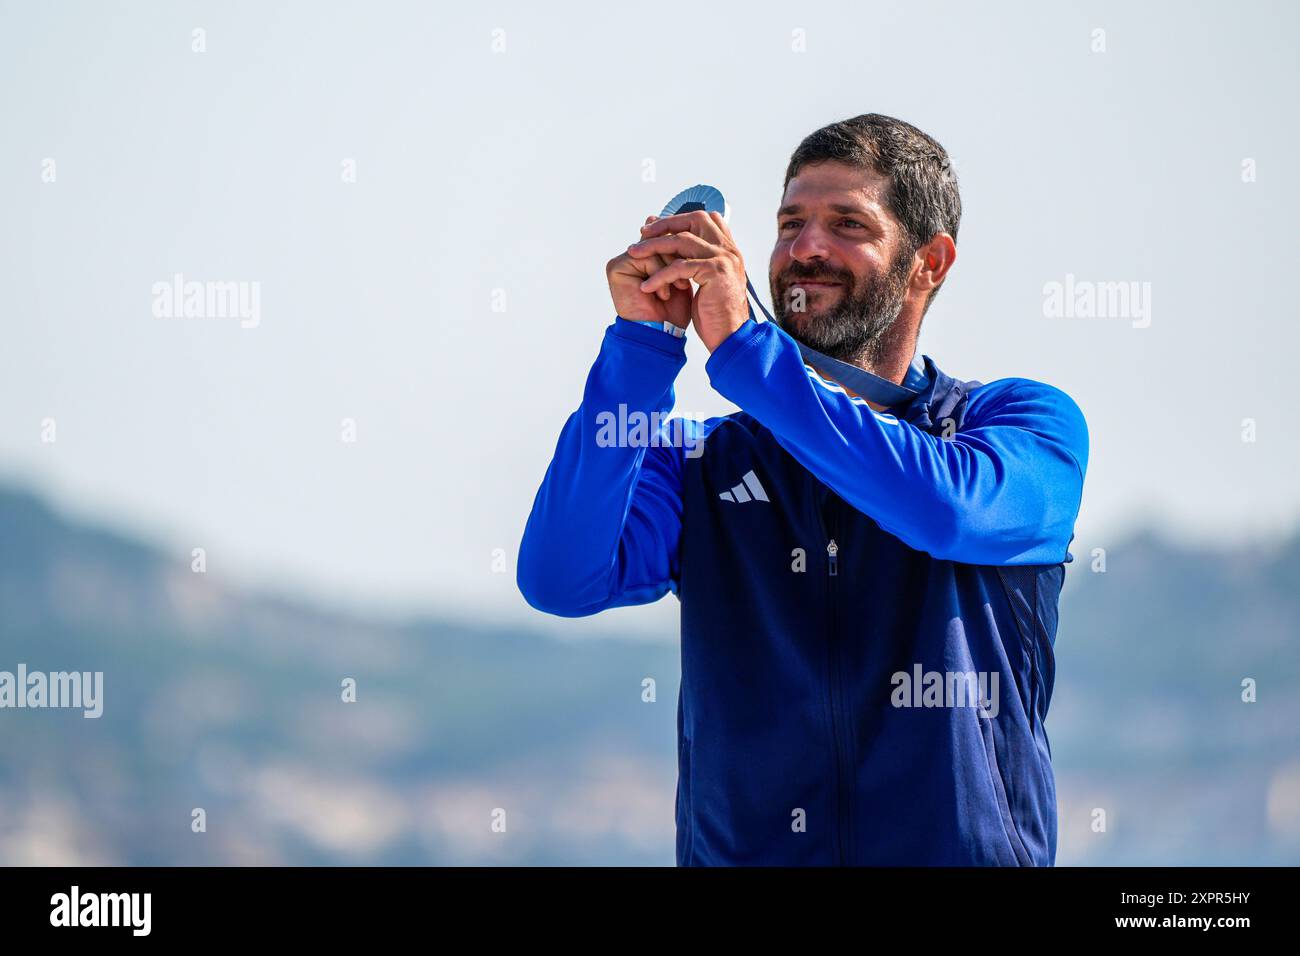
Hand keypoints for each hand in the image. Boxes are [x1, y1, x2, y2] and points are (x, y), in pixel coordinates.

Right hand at [606, 215, 693, 328]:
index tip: (692, 263)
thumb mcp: (679, 274)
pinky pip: (645, 257)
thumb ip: (674, 250)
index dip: (680, 250)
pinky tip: (663, 294)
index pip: (664, 240)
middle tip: (683, 282)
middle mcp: (631, 258)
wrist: (662, 335)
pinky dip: (659, 276)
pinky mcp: (616, 268)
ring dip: (670, 269)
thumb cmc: (672, 312)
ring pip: (654, 248)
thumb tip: (672, 224)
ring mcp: (622, 263)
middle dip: (677, 259)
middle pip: (660, 240)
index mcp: (644, 258)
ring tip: (677, 289)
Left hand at [626, 210, 748, 351]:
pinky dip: (660, 276)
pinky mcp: (714, 272)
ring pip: (682, 241)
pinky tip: (647, 286)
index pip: (704, 219)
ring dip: (655, 247)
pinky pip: (680, 267)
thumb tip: (671, 246)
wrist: (731, 336)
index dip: (679, 220)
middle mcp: (728, 249)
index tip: (657, 228)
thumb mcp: (705, 282)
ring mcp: (723, 259)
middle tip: (643, 233)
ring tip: (635, 255)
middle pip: (694, 220)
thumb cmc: (716, 313)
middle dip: (666, 223)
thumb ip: (694, 262)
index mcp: (728, 249)